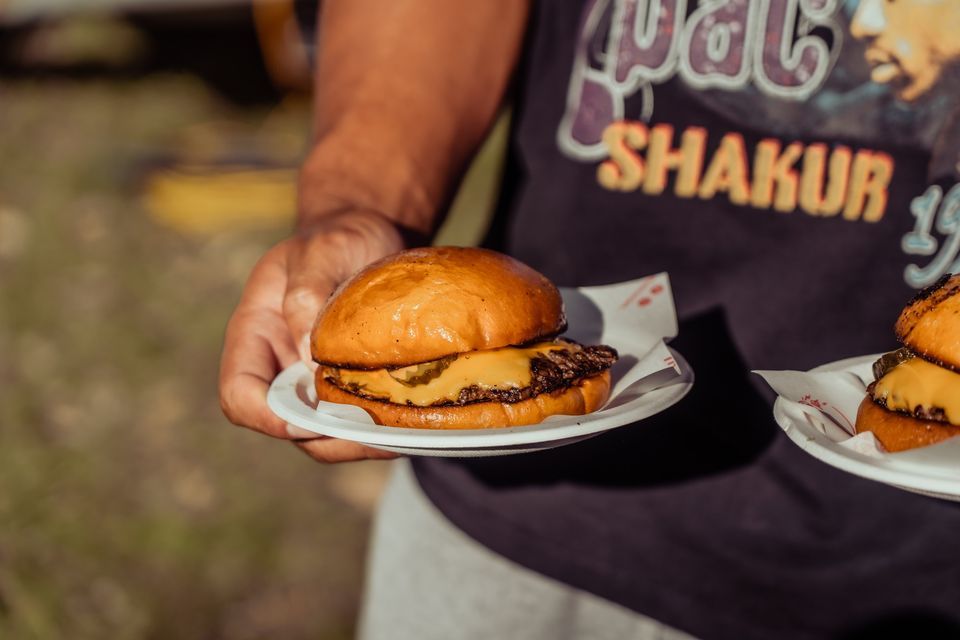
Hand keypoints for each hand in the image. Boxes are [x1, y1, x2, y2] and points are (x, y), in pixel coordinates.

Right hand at [219, 210, 404, 462]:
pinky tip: (413, 422)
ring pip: (326, 435)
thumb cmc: (339, 237)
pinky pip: (358, 423)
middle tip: (372, 435)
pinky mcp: (350, 388)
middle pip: (286, 426)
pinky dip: (382, 431)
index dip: (266, 417)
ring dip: (359, 442)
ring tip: (398, 433)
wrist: (370, 237)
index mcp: (254, 335)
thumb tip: (308, 359)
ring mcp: (315, 383)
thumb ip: (307, 294)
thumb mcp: (323, 250)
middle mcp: (280, 367)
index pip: (240, 394)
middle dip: (326, 439)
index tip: (309, 419)